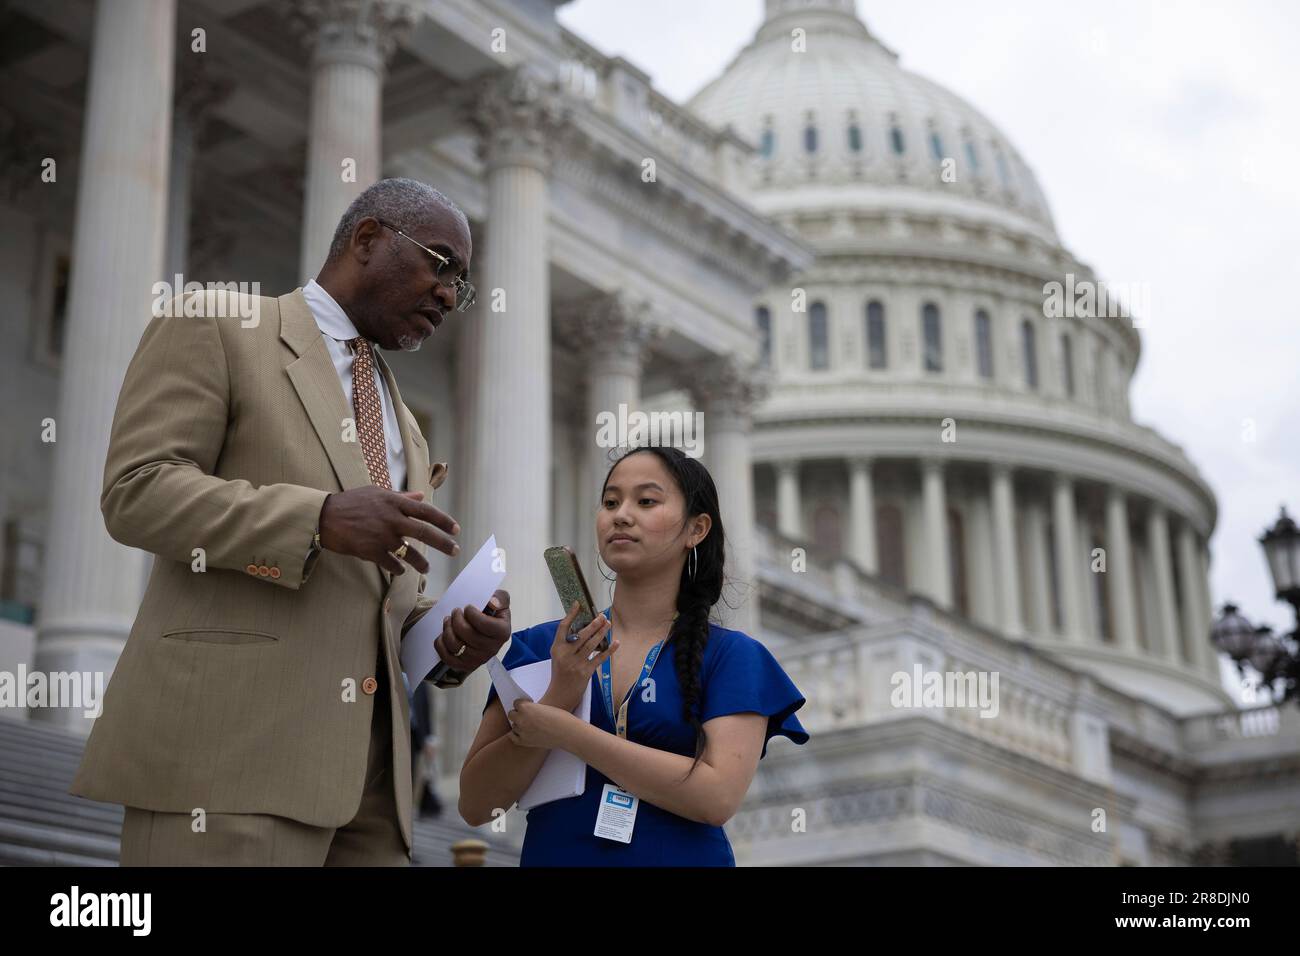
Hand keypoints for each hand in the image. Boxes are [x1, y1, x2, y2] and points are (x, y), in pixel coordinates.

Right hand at [318, 487, 458, 574]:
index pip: (426, 511)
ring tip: (427, 568)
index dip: (443, 521)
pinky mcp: (371, 551)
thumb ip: (400, 496)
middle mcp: (391, 518)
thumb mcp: (376, 493)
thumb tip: (421, 496)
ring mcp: (382, 536)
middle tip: (455, 551)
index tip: (455, 530)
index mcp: (394, 502)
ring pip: (410, 553)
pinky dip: (399, 569)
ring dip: (421, 563)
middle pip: (424, 532)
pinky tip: (401, 570)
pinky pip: (392, 564)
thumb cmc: (351, 502)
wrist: (324, 517)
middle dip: (443, 543)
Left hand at [434, 588, 510, 673]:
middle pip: (466, 633)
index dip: (472, 613)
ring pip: (454, 644)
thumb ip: (501, 598)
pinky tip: (445, 634)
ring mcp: (478, 660)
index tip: (468, 607)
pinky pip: (446, 656)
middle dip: (456, 618)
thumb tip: (492, 602)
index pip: (484, 624)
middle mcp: (492, 649)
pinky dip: (441, 643)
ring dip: (447, 628)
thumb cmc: (491, 616)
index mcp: (502, 633)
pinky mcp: (465, 666)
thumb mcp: (500, 602)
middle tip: (455, 612)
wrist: (486, 633)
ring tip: (449, 620)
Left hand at [506, 699, 579, 749]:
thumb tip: (524, 713)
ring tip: (530, 725)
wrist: (567, 732)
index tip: (528, 706)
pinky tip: (524, 733)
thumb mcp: (544, 707)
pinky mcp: (524, 742)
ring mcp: (522, 731)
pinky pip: (513, 737)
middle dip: (518, 714)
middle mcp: (521, 719)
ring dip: (519, 725)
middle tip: (527, 716)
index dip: (522, 704)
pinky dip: (517, 735)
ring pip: (514, 726)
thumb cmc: (559, 718)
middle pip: (511, 714)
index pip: (516, 703)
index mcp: (526, 707)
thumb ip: (532, 709)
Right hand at [541, 601, 616, 712]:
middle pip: (581, 635)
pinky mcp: (585, 672)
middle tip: (602, 616)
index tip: (578, 604)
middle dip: (593, 624)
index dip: (571, 614)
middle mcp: (565, 654)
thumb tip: (584, 629)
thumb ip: (567, 644)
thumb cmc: (560, 673)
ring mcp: (575, 663)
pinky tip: (616, 643)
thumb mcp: (558, 657)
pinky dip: (609, 650)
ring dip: (601, 633)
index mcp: (556, 648)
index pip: (563, 627)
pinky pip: (599, 658)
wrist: (559, 695)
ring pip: (591, 645)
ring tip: (608, 624)